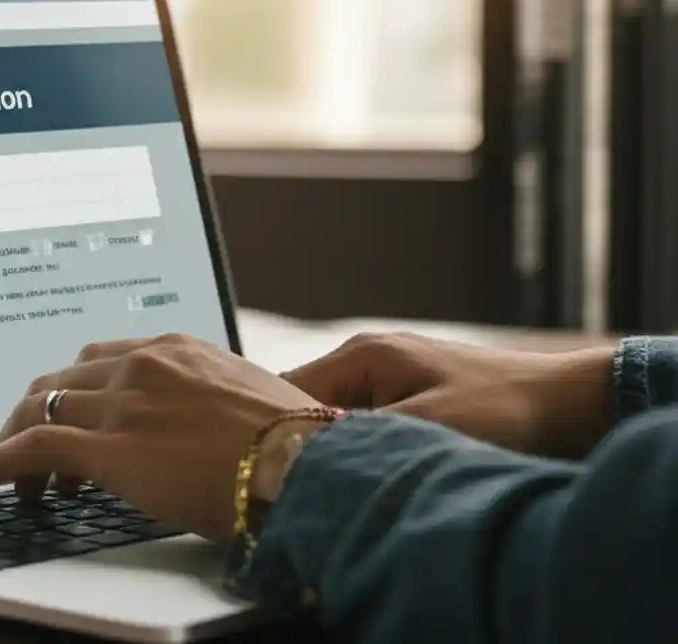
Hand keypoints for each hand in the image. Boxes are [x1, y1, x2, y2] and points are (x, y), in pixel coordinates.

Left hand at [0, 333, 321, 540]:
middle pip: (61, 379)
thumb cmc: (297, 444)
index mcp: (175, 350)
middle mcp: (142, 365)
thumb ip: (212, 402)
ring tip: (14, 479)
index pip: (101, 358)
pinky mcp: (108, 447)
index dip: (76, 390)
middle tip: (32, 449)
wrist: (308, 465)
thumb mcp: (251, 402)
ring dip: (16, 442)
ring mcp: (122, 403)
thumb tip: (207, 430)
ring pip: (38, 408)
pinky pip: (29, 448)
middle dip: (38, 413)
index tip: (69, 413)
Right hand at [282, 333, 615, 458]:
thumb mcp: (421, 429)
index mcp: (361, 355)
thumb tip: (294, 460)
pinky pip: (361, 420)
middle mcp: (367, 357)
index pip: (282, 391)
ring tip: (335, 479)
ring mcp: (388, 372)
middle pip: (302, 403)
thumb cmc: (504, 411)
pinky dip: (357, 445)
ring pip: (331, 415)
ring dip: (331, 447)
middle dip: (298, 442)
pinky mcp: (408, 392)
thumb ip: (353, 440)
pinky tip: (367, 471)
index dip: (269, 433)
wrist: (571, 405)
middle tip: (298, 483)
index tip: (266, 472)